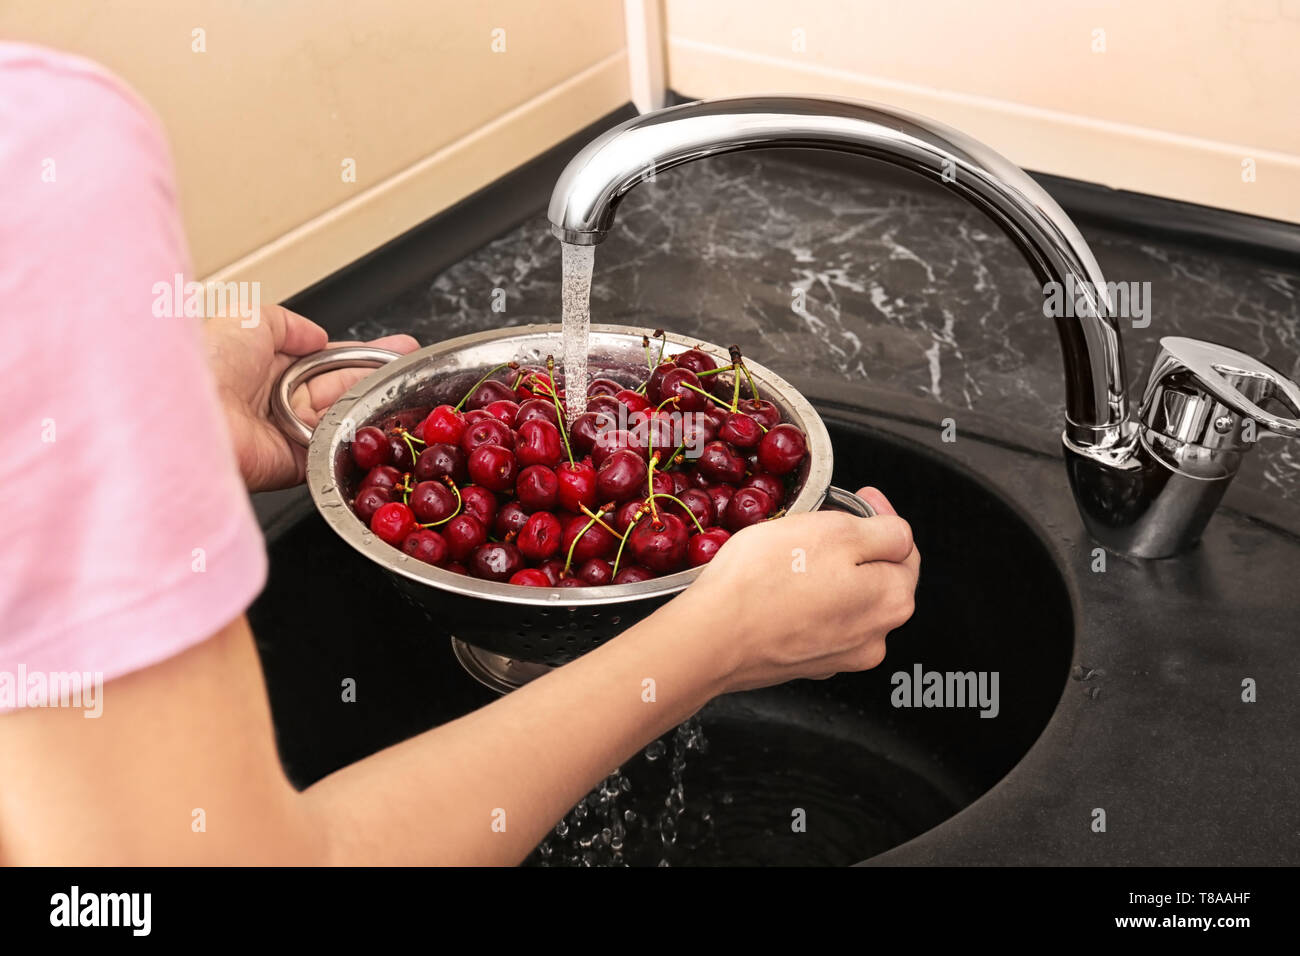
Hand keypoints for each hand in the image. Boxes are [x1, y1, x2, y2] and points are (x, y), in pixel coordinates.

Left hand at [204, 305, 418, 491]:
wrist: (189, 417)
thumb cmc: (209, 364)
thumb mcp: (249, 319)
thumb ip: (289, 324)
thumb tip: (318, 335)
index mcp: (265, 365)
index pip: (325, 360)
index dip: (360, 354)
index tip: (394, 350)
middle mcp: (278, 400)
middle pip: (341, 387)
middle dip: (379, 375)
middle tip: (414, 366)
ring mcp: (288, 432)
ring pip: (344, 416)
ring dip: (375, 401)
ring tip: (408, 387)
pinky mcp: (295, 464)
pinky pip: (334, 449)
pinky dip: (356, 436)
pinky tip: (384, 418)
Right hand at [682, 486, 918, 692]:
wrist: (711, 638)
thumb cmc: (765, 582)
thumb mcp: (835, 530)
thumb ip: (884, 531)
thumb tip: (899, 536)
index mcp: (892, 599)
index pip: (904, 547)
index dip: (880, 515)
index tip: (861, 497)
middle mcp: (875, 636)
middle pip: (876, 577)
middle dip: (853, 547)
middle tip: (819, 525)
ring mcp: (840, 656)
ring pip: (845, 601)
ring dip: (828, 576)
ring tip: (790, 556)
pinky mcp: (805, 664)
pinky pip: (816, 623)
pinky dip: (805, 603)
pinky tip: (778, 590)